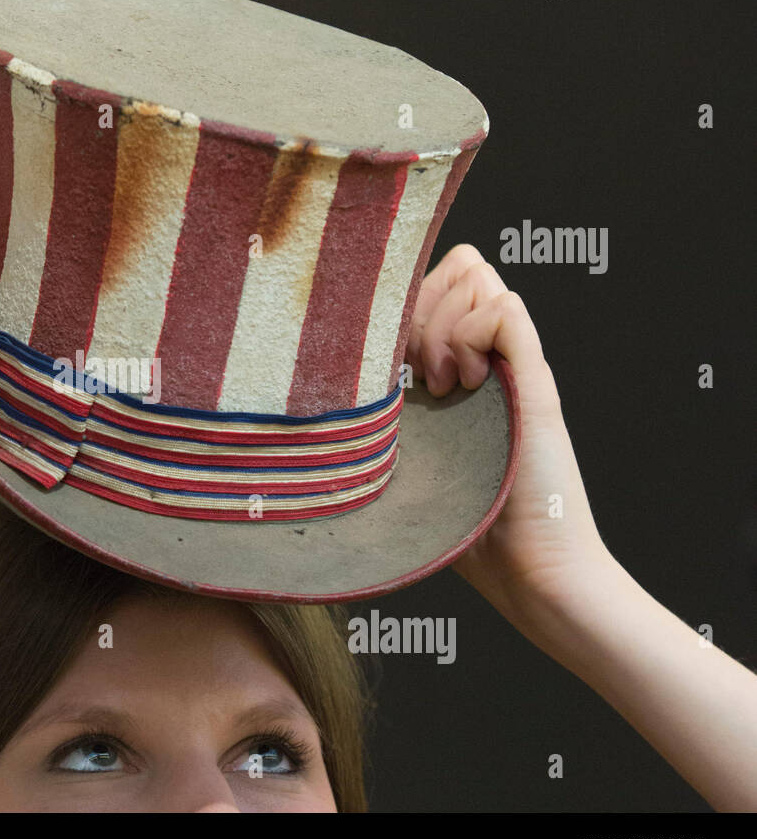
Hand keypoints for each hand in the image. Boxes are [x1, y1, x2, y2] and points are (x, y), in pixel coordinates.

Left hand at [406, 244, 610, 643]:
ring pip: (477, 274)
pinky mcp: (537, 381)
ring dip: (442, 322)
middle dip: (420, 305)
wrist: (533, 574)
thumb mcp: (405, 470)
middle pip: (458, 264)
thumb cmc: (465, 536)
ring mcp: (515, 365)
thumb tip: (301, 418)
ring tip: (439, 387)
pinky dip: (470, 338)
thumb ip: (378, 430)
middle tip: (417, 376)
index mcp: (460, 370)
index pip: (435, 281)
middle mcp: (491, 357)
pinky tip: (460, 390)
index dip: (403, 302)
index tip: (385, 364)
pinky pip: (504, 307)